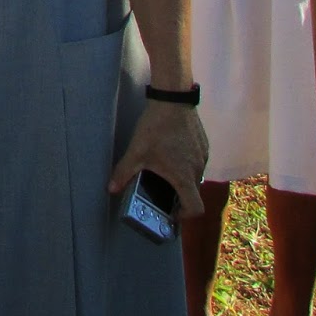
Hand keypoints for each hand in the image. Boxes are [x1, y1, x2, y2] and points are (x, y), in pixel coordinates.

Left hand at [108, 102, 207, 219]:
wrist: (173, 99)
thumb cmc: (156, 128)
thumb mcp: (137, 151)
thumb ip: (124, 172)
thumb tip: (111, 189)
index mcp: (184, 177)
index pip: (196, 209)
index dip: (185, 216)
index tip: (172, 211)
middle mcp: (198, 170)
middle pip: (193, 192)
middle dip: (179, 195)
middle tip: (161, 189)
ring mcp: (203, 156)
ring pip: (196, 175)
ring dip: (183, 177)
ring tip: (165, 168)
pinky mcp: (204, 144)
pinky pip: (197, 161)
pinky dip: (187, 163)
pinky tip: (172, 151)